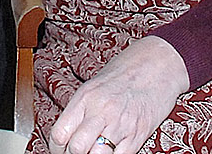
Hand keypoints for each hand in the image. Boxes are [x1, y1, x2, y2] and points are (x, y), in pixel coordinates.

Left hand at [48, 35, 187, 153]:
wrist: (156, 66)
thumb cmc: (122, 76)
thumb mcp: (93, 87)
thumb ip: (79, 111)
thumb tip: (64, 137)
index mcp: (85, 98)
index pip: (59, 133)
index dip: (55, 148)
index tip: (59, 150)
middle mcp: (101, 111)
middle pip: (76, 149)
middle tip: (76, 153)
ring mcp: (121, 125)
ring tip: (93, 152)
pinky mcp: (139, 135)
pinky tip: (110, 152)